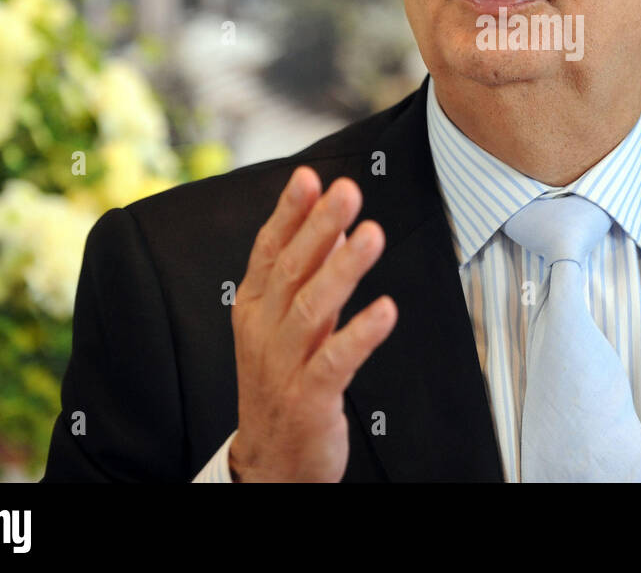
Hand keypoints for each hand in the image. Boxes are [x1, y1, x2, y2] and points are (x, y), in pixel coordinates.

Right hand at [229, 167, 396, 480]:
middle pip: (290, 270)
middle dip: (319, 227)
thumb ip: (308, 274)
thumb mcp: (288, 323)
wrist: (271, 463)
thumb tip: (333, 223)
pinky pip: (335, 361)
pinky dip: (360, 334)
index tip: (309, 177)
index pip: (268, 250)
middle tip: (347, 190)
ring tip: (371, 235)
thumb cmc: (283, 382)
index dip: (289, 213)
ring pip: (311, 309)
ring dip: (342, 269)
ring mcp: (283, 366)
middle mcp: (264, 332)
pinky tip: (386, 310)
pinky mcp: (309, 398)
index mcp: (255, 308)